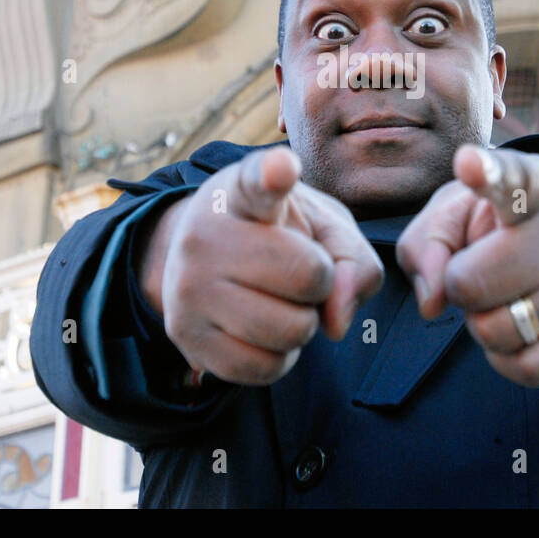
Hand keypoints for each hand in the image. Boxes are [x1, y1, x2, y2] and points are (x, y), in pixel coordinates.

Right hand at [159, 146, 383, 385]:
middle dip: (320, 285)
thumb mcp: (323, 226)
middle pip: (307, 277)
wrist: (206, 256)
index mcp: (243, 191)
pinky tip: (263, 330)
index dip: (274, 175)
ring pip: (289, 330)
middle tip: (296, 274)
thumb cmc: (279, 236)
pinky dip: (280, 358)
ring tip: (279, 300)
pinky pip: (264, 368)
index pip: (258, 181)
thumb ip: (353, 261)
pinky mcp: (185, 336)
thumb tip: (336, 324)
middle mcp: (205, 234)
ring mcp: (188, 286)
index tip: (282, 169)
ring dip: (302, 325)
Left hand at [396, 145, 538, 387]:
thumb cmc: (511, 221)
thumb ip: (428, 241)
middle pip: (479, 281)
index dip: (488, 174)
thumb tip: (434, 302)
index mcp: (538, 185)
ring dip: (483, 325)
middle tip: (475, 274)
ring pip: (502, 330)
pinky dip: (507, 360)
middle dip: (460, 286)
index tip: (469, 165)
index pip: (513, 179)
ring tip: (501, 300)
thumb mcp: (462, 208)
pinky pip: (532, 368)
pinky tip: (514, 334)